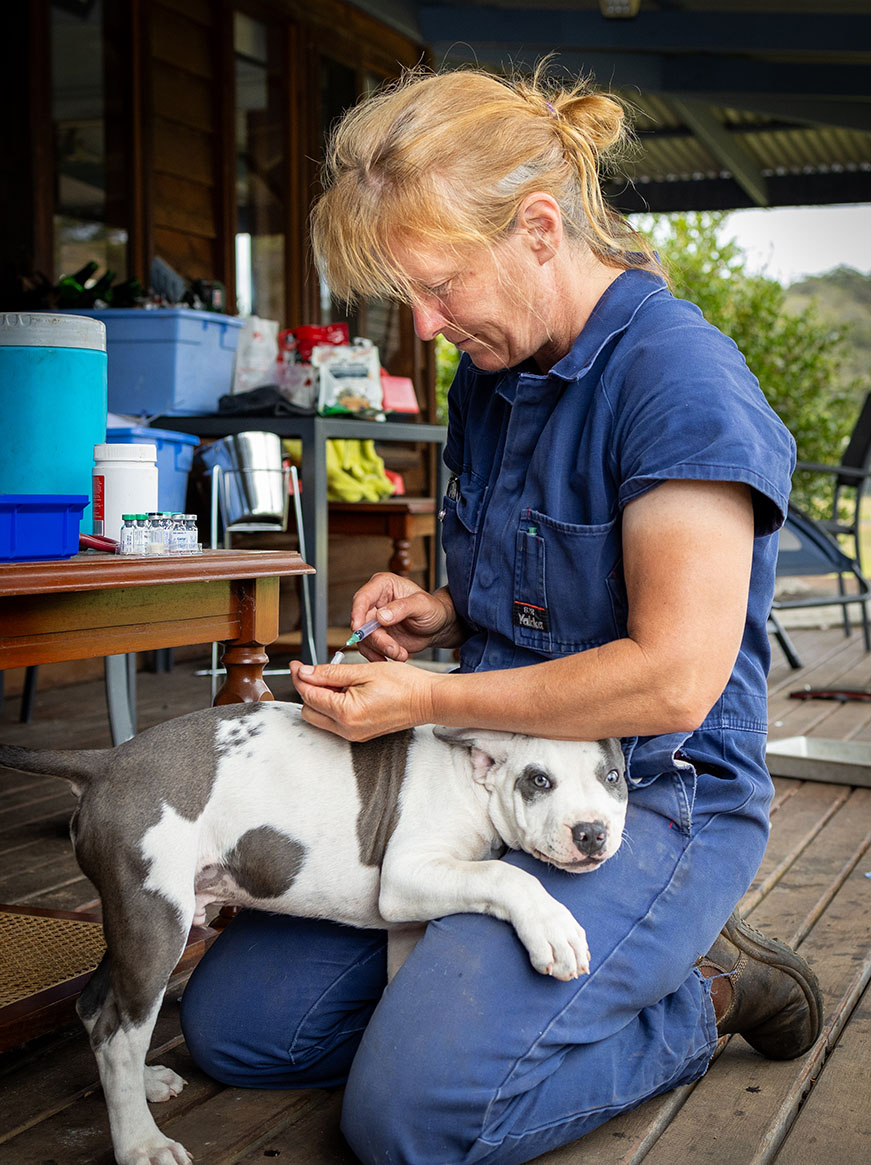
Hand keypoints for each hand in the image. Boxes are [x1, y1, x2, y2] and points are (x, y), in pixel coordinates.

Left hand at [289, 658, 443, 740]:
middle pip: (309, 711)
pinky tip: (344, 690)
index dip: (300, 677)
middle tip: (315, 670)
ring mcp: (354, 734)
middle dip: (307, 690)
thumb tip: (306, 673)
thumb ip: (330, 673)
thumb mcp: (364, 671)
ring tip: (335, 679)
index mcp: (346, 713)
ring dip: (320, 698)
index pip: (309, 695)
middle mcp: (347, 729)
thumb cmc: (404, 684)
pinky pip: (335, 721)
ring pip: (320, 717)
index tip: (298, 664)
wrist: (428, 700)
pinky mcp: (360, 734)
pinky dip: (332, 706)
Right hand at [348, 574, 459, 661]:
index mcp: (383, 585)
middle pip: (361, 622)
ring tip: (401, 653)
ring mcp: (373, 620)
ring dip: (381, 650)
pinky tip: (395, 657)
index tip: (359, 628)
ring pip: (364, 638)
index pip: (362, 597)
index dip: (357, 613)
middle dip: (376, 639)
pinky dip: (379, 656)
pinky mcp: (376, 636)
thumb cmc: (433, 609)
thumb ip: (402, 608)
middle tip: (394, 649)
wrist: (437, 627)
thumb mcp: (422, 605)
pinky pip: (369, 648)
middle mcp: (374, 602)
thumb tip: (381, 616)